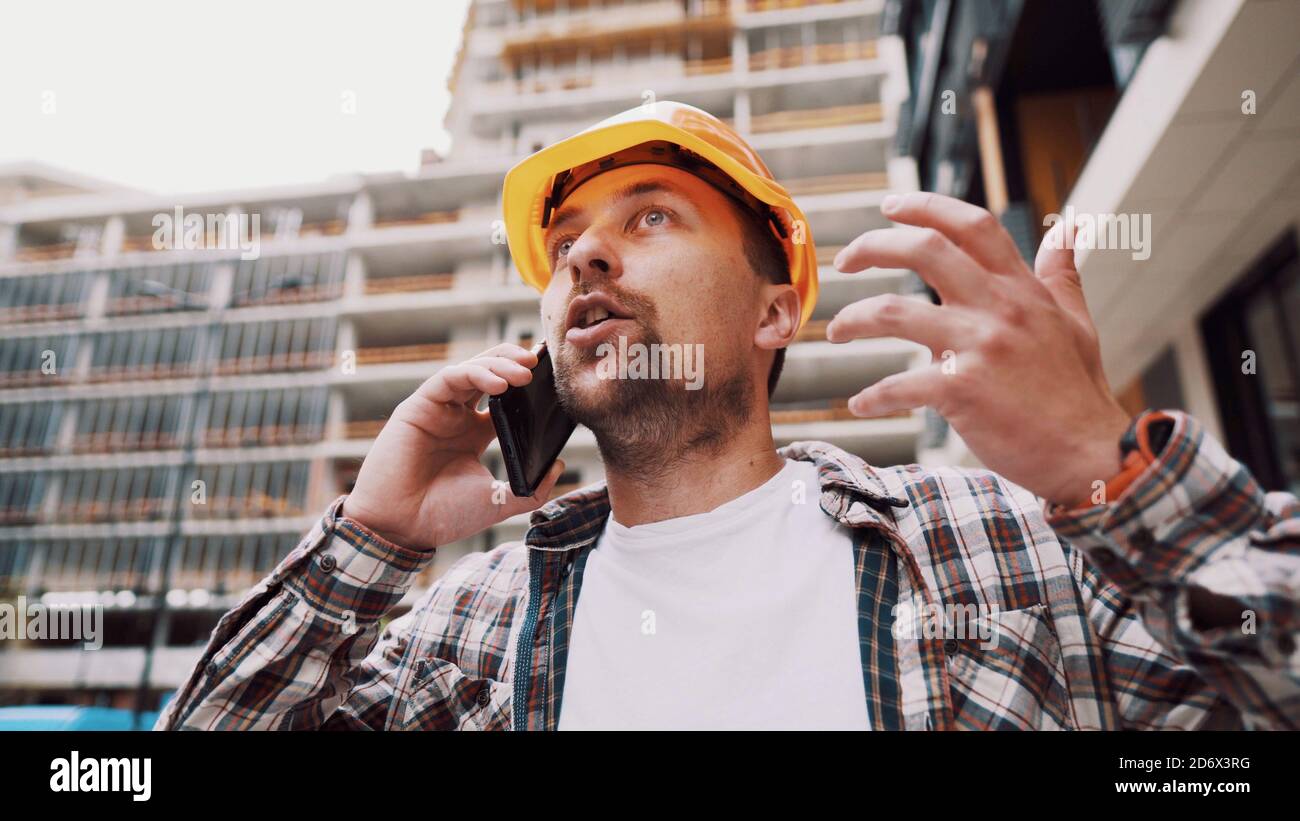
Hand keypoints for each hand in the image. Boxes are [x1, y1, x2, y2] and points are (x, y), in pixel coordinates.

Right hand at [342, 344, 565, 550]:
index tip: (552, 377)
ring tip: (525, 373)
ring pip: (471, 370)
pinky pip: (449, 379)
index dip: (526, 385)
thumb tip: (559, 464)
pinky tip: (499, 384)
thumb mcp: (499, 502)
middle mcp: (456, 417)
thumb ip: (531, 488)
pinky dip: (475, 375)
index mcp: (474, 434)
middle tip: (539, 362)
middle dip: (513, 362)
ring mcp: (437, 410)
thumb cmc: (444, 516)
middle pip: (488, 374)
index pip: (504, 398)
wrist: (402, 527)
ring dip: (499, 366)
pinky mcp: (418, 407)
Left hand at [827, 192, 1130, 506]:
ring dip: (853, 319)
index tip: (889, 206)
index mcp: (1021, 289)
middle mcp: (998, 308)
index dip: (925, 206)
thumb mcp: (1076, 323)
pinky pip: (899, 386)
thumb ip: (1061, 275)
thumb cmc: (1078, 392)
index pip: (971, 225)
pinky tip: (861, 405)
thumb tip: (1067, 231)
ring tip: (835, 331)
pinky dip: (872, 397)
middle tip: (843, 261)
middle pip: (924, 250)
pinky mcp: (962, 390)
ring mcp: (979, 347)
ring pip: (894, 312)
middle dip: (872, 247)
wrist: (1089, 454)